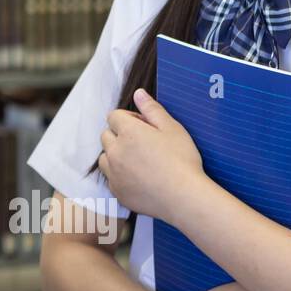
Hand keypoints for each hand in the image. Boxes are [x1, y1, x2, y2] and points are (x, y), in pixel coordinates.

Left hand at [97, 88, 205, 221]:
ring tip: (140, 161)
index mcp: (128, 132)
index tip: (145, 126)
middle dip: (120, 135)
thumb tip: (138, 93)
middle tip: (144, 143)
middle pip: (106, 135)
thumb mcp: (172, 128)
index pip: (114, 116)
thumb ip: (151, 109)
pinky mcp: (117, 191)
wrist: (185, 197)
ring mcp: (114, 173)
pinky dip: (120, 175)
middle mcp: (115, 151)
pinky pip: (111, 178)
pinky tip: (140, 178)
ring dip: (116, 155)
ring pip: (105, 157)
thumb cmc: (182, 161)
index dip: (129, 118)